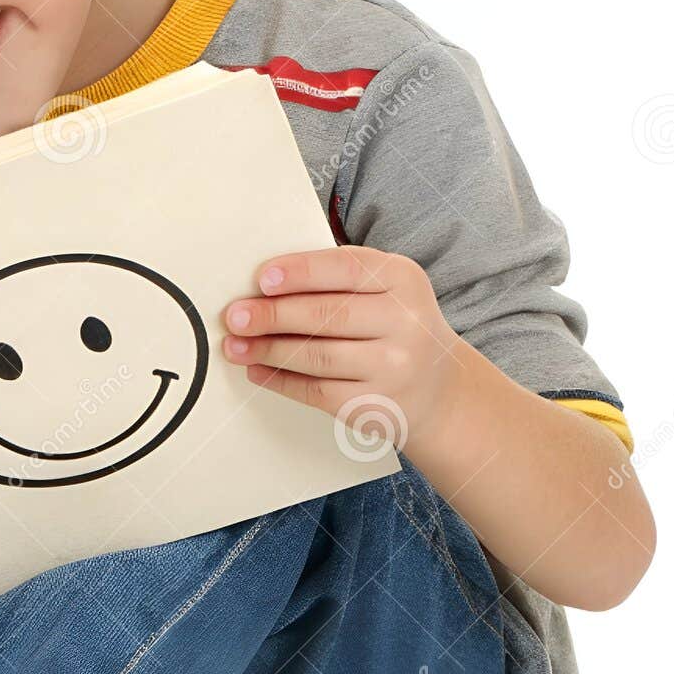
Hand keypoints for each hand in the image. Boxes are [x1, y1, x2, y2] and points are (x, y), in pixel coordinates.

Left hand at [220, 247, 468, 445]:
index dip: (301, 273)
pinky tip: (256, 370)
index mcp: (403, 279)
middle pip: (326, 315)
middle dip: (272, 315)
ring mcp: (393, 367)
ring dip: (268, 349)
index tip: (261, 279)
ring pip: (316, 355)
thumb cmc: (394, 328)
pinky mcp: (375, 404)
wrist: (439, 390)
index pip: (347, 269)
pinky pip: (316, 391)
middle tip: (234, 316)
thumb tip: (264, 285)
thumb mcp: (385, 290)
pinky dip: (280, 380)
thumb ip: (336, 280)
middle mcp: (405, 322)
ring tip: (235, 345)